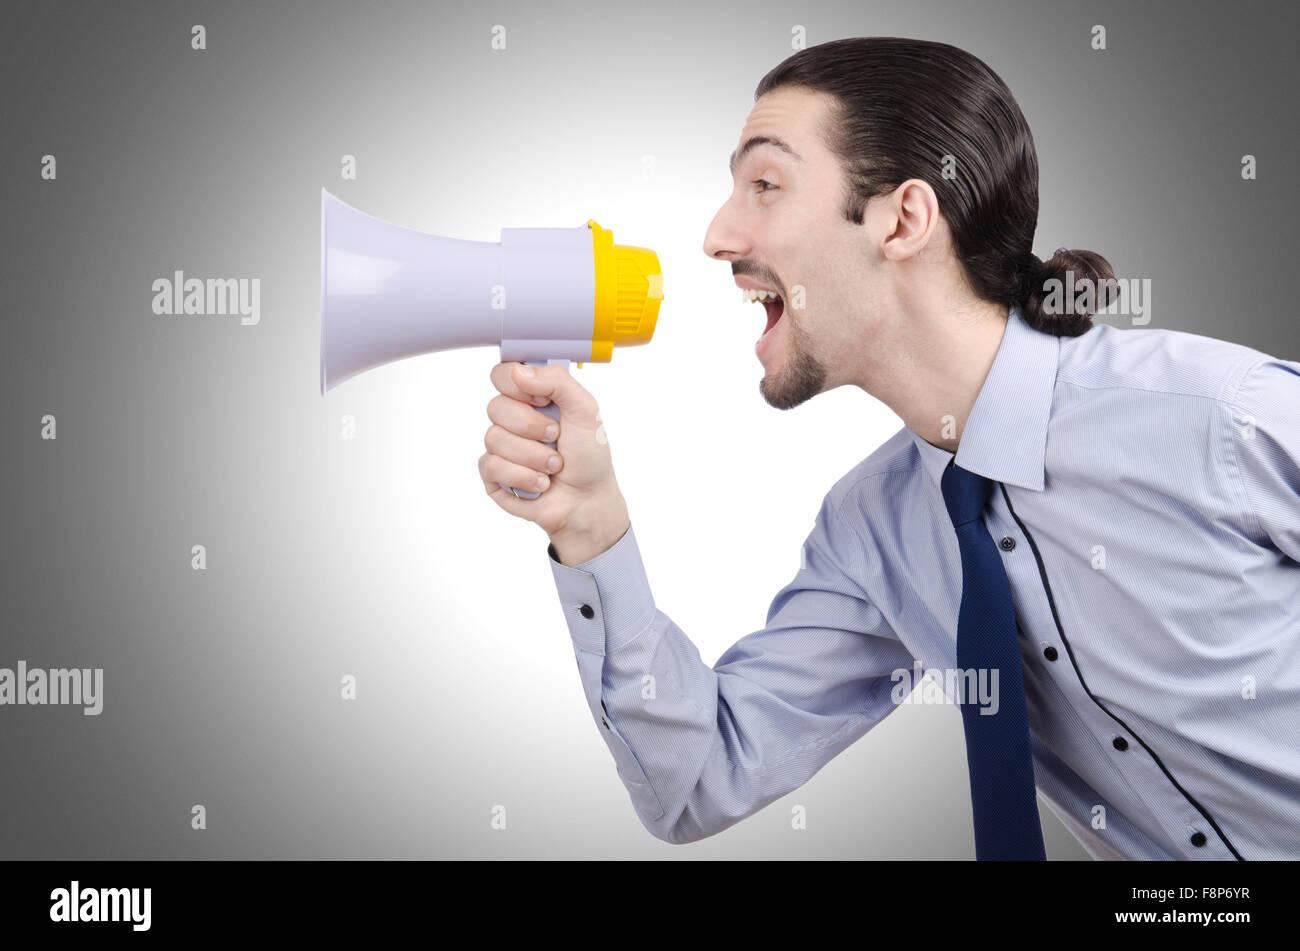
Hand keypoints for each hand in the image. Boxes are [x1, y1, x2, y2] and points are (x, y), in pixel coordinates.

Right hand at [479, 362, 627, 550]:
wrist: (588, 500)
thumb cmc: (589, 456)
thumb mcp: (585, 410)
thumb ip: (557, 380)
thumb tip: (519, 372)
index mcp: (532, 396)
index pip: (502, 374)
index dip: (518, 386)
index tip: (543, 400)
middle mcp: (512, 418)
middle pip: (496, 406)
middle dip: (532, 427)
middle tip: (556, 437)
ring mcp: (500, 446)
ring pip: (494, 438)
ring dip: (533, 457)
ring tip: (553, 466)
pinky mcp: (493, 474)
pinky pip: (491, 466)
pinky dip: (522, 476)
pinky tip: (540, 483)